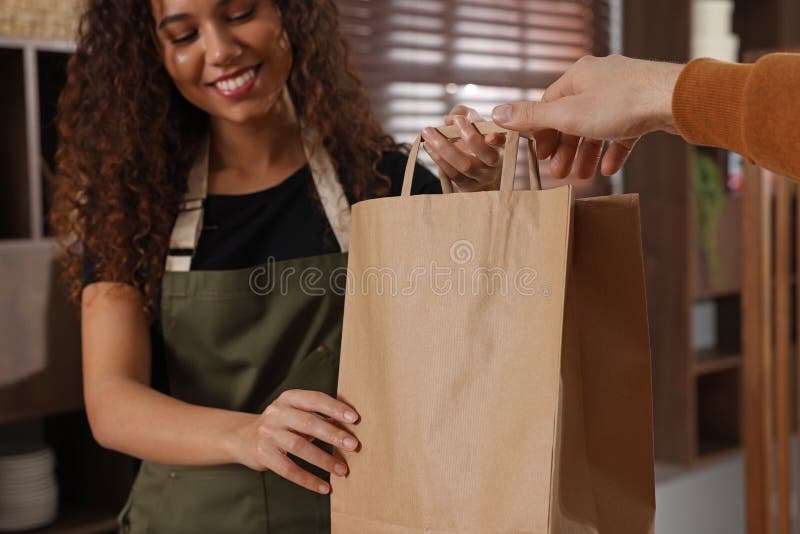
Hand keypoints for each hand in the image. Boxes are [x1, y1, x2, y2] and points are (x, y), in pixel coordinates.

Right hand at [233, 389, 358, 493]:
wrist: (243, 437)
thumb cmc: (281, 424)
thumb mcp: (296, 413)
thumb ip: (318, 417)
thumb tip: (348, 427)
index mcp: (289, 399)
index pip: (315, 399)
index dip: (335, 408)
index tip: (354, 418)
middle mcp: (277, 413)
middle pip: (308, 423)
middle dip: (332, 434)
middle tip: (353, 445)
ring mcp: (268, 433)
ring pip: (299, 446)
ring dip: (323, 459)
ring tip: (342, 470)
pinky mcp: (263, 454)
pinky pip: (288, 469)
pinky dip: (308, 479)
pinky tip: (324, 487)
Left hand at [422, 105, 505, 191]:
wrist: (478, 174)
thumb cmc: (475, 141)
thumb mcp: (474, 123)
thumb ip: (464, 113)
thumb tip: (449, 120)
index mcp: (500, 145)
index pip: (504, 142)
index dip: (498, 140)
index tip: (490, 135)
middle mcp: (494, 163)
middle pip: (486, 154)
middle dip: (470, 137)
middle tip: (454, 121)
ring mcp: (481, 177)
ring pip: (465, 164)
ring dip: (444, 147)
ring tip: (428, 132)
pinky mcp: (468, 186)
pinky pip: (452, 173)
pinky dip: (438, 158)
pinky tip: (428, 146)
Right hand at [491, 55, 683, 177]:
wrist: (674, 100)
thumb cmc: (621, 104)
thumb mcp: (568, 115)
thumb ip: (533, 118)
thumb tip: (497, 113)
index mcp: (577, 77)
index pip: (549, 106)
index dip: (542, 134)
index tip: (541, 157)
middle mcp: (598, 80)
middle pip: (572, 119)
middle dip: (565, 149)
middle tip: (559, 174)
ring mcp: (623, 92)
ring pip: (596, 127)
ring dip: (586, 153)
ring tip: (582, 176)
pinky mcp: (642, 107)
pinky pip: (621, 131)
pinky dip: (612, 150)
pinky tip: (608, 169)